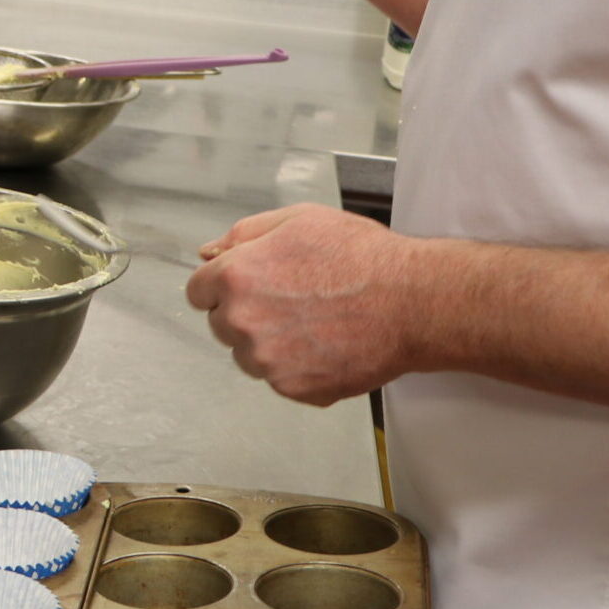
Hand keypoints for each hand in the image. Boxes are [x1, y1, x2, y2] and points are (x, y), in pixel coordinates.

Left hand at [184, 204, 420, 404]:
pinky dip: (298, 368)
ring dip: (270, 344)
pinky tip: (327, 344)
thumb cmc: (361, 258)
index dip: (224, 286)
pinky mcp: (293, 389)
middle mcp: (243, 322)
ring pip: (249, 356)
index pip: (198, 292)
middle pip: (222, 325)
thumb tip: (208, 253)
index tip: (249, 286)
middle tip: (293, 300)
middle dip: (247, 313)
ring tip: (314, 323)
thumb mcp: (297, 220)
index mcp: (236, 277)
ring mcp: (267, 361)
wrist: (411, 302)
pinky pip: (280, 379)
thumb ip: (243, 235)